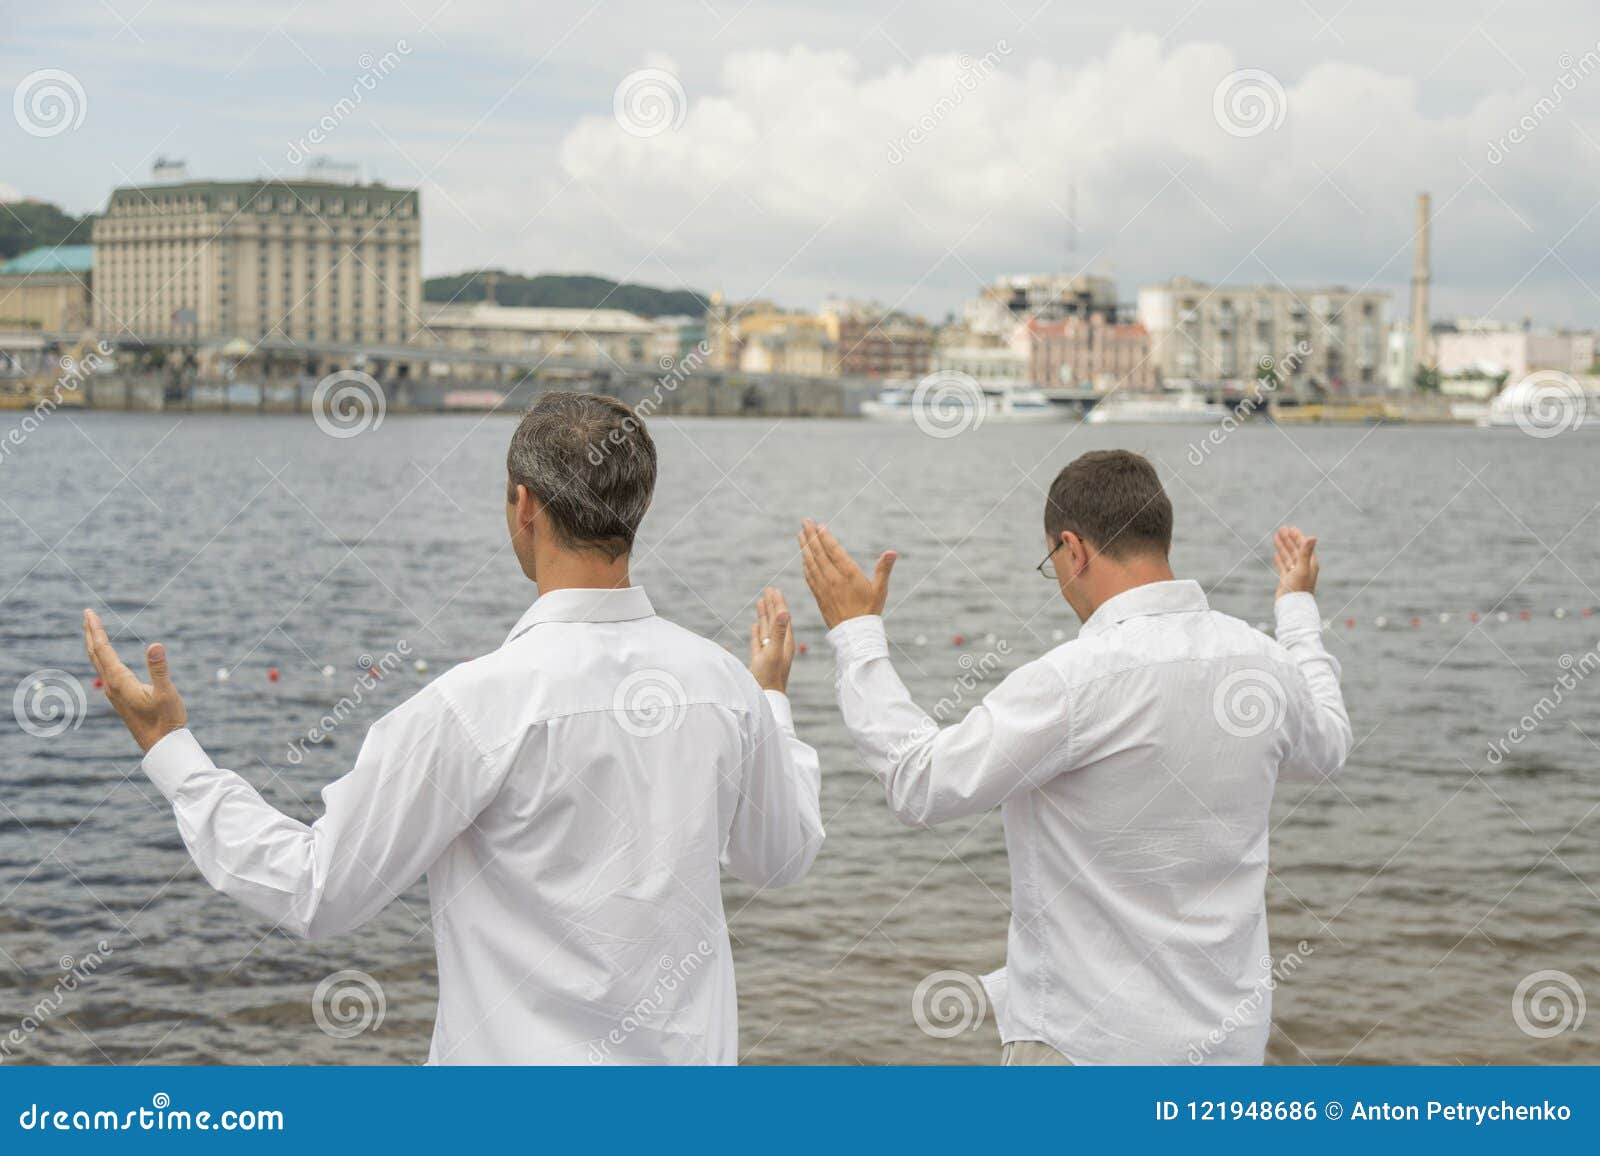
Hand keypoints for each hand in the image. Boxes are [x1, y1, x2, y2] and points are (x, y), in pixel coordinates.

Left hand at [82, 608, 186, 752]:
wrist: (161, 745)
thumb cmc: (166, 720)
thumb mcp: (166, 693)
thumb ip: (159, 669)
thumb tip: (155, 645)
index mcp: (119, 681)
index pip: (103, 650)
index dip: (96, 630)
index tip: (89, 612)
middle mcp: (112, 685)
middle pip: (95, 654)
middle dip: (91, 633)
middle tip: (87, 615)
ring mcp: (114, 693)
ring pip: (98, 663)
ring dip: (95, 645)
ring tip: (94, 632)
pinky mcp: (120, 698)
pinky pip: (105, 671)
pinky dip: (102, 657)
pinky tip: (107, 658)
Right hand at [747, 587, 794, 692]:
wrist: (764, 699)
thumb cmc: (769, 677)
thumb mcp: (773, 651)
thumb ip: (777, 631)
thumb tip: (784, 611)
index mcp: (785, 642)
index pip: (783, 617)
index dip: (779, 603)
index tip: (774, 589)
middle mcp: (779, 646)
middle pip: (776, 620)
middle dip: (772, 605)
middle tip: (769, 589)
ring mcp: (769, 653)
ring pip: (767, 629)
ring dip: (764, 615)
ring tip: (761, 602)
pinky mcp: (760, 660)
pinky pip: (758, 641)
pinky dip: (757, 631)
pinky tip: (755, 626)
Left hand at [798, 519, 896, 629]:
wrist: (855, 634)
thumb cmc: (870, 610)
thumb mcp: (880, 589)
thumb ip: (884, 569)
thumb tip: (892, 552)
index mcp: (848, 574)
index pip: (833, 551)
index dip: (825, 537)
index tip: (818, 525)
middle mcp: (833, 578)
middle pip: (819, 553)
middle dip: (811, 536)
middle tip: (804, 521)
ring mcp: (823, 587)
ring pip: (811, 562)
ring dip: (805, 547)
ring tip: (800, 534)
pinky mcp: (818, 595)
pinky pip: (809, 576)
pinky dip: (805, 564)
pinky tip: (803, 557)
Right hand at [1273, 527, 1318, 599]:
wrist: (1293, 606)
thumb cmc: (1299, 588)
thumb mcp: (1303, 568)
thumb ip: (1306, 552)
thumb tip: (1313, 537)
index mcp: (1310, 563)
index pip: (1303, 546)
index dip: (1297, 536)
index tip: (1290, 528)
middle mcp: (1303, 567)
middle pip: (1295, 549)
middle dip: (1288, 539)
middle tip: (1281, 529)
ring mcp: (1294, 573)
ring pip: (1288, 556)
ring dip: (1282, 546)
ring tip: (1276, 537)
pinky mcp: (1287, 580)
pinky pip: (1283, 566)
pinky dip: (1280, 559)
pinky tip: (1276, 554)